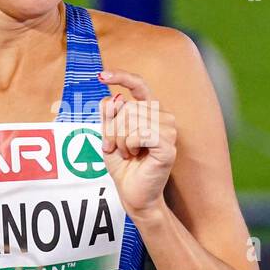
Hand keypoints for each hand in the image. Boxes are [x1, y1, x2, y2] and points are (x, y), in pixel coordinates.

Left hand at [98, 69, 176, 218]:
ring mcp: (168, 130)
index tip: (101, 76)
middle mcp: (162, 116)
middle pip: (126, 106)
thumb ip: (109, 115)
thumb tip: (114, 97)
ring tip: (128, 153)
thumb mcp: (109, 136)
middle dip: (112, 129)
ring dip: (120, 139)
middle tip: (116, 148)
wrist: (133, 193)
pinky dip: (129, 145)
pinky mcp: (168, 145)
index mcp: (149, 112)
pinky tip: (136, 155)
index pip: (139, 85)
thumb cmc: (124, 166)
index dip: (122, 77)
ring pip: (131, 118)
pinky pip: (139, 133)